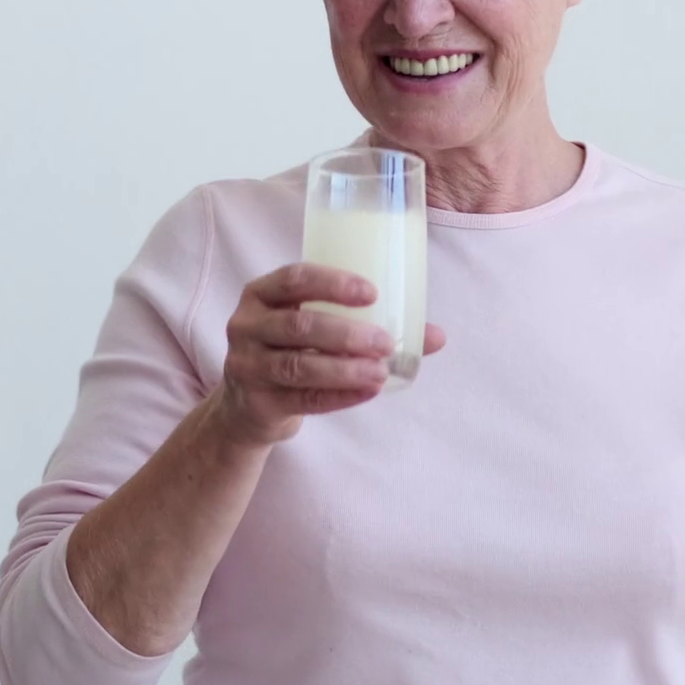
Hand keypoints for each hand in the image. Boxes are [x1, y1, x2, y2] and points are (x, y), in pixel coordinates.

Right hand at [210, 263, 446, 445]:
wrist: (249, 406)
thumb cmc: (294, 351)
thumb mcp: (317, 328)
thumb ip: (366, 322)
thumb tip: (437, 335)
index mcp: (262, 293)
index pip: (294, 278)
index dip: (332, 283)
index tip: (372, 293)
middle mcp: (247, 325)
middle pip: (298, 326)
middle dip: (346, 333)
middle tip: (385, 342)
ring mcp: (247, 365)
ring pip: (299, 366)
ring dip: (345, 369)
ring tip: (380, 371)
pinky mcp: (258, 402)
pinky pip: (304, 400)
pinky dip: (339, 396)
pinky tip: (368, 391)